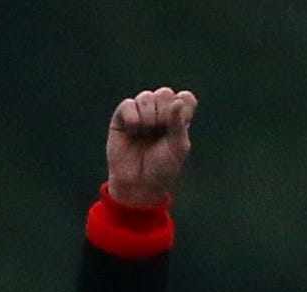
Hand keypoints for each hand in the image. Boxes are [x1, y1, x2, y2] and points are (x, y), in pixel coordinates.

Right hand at [105, 87, 195, 208]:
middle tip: (160, 131)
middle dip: (164, 113)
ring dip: (148, 116)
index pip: (185, 98)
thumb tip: (177, 101)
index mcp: (177, 119)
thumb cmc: (162, 168)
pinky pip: (128, 104)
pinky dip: (133, 117)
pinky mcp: (122, 117)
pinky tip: (133, 131)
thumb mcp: (178, 148)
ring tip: (145, 133)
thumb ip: (179, 124)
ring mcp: (140, 113)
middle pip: (165, 93)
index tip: (181, 123)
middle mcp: (159, 112)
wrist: (139, 183)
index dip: (183, 106)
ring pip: (146, 97)